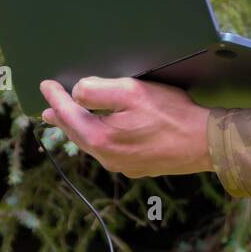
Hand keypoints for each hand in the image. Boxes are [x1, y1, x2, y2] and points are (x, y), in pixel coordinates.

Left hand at [39, 77, 213, 177]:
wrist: (205, 142)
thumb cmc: (172, 115)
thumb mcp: (132, 91)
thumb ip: (98, 90)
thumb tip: (76, 92)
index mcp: (101, 138)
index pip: (68, 114)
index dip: (55, 97)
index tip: (45, 86)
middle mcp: (107, 156)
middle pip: (77, 133)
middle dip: (61, 117)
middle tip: (48, 109)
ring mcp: (122, 164)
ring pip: (92, 144)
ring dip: (78, 128)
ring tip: (68, 121)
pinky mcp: (137, 166)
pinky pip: (109, 150)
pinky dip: (98, 137)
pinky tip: (103, 132)